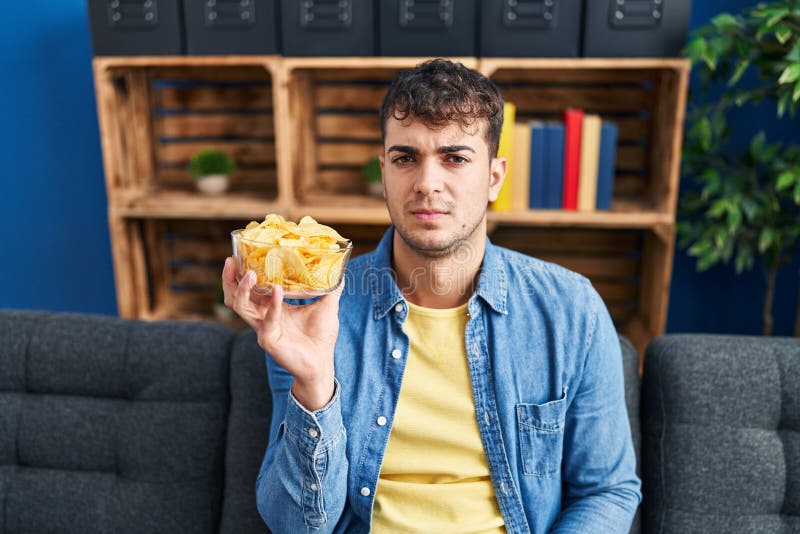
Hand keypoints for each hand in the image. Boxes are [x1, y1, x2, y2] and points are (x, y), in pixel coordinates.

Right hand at [222, 257, 342, 409]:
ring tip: (250, 273)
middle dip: (230, 279)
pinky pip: (267, 321)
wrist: (322, 363)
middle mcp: (262, 317)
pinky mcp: (269, 340)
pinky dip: (273, 305)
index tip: (240, 254)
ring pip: (241, 308)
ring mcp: (263, 329)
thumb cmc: (321, 336)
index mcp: (271, 308)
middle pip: (235, 297)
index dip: (240, 274)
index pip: (249, 289)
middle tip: (231, 260)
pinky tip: (278, 291)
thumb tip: (340, 267)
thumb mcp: (326, 305)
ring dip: (244, 289)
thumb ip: (331, 286)